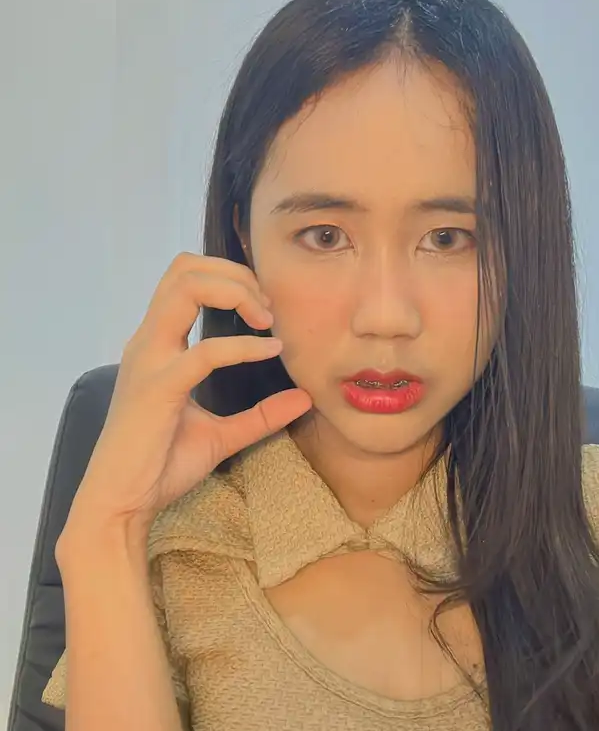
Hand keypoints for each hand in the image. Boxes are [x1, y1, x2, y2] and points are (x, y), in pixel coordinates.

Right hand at [59, 252, 311, 543]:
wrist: (121, 505)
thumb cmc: (160, 466)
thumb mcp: (221, 435)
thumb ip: (260, 415)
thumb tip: (303, 398)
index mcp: (157, 345)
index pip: (185, 278)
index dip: (230, 278)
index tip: (264, 309)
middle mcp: (148, 342)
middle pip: (184, 268)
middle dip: (234, 274)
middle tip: (267, 307)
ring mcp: (150, 361)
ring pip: (185, 288)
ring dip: (234, 292)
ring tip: (266, 319)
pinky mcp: (158, 388)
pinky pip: (205, 351)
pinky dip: (243, 346)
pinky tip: (270, 352)